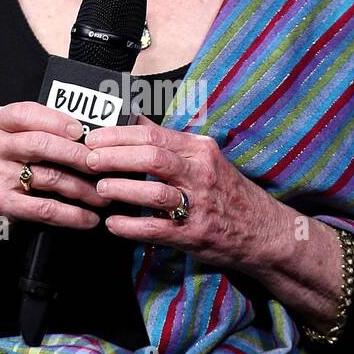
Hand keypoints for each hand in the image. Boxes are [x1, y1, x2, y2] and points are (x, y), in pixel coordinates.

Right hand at [0, 101, 104, 261]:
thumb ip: (28, 134)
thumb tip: (82, 135)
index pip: (28, 112)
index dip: (59, 121)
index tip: (84, 132)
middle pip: (43, 144)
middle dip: (80, 155)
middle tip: (103, 165)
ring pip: (50, 177)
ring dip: (83, 189)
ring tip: (103, 195)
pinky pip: (45, 208)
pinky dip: (72, 215)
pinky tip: (87, 218)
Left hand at [82, 112, 283, 272]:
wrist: (264, 232)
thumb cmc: (228, 193)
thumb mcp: (204, 159)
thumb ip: (169, 141)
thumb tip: (134, 119)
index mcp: (200, 150)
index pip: (153, 135)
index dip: (118, 135)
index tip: (94, 138)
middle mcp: (201, 173)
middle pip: (151, 157)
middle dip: (114, 157)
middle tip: (89, 160)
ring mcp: (199, 205)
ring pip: (154, 192)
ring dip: (122, 189)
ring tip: (99, 188)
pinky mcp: (195, 234)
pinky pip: (156, 229)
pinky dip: (130, 226)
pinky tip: (112, 224)